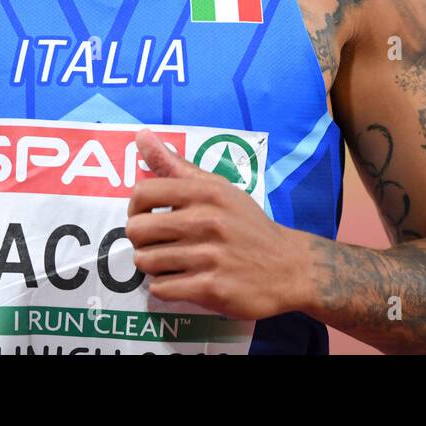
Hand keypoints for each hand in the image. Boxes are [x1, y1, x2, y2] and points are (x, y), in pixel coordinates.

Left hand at [126, 129, 309, 319]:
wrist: (289, 267)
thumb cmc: (248, 225)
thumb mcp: (219, 189)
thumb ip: (177, 166)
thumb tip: (140, 136)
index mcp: (207, 193)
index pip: (143, 192)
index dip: (135, 208)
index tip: (147, 216)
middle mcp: (207, 221)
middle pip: (137, 230)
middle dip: (141, 240)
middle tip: (157, 243)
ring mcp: (210, 256)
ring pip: (146, 262)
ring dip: (153, 266)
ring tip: (172, 263)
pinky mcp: (212, 288)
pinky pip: (161, 289)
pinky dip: (166, 288)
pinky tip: (183, 280)